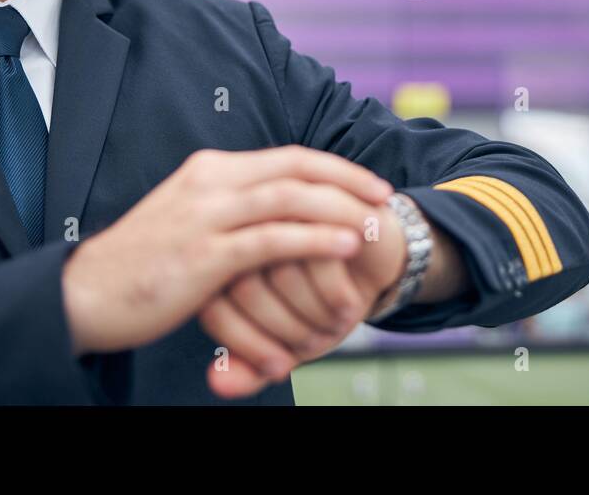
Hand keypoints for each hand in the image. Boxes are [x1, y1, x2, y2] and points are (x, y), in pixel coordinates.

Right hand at [61, 146, 393, 354]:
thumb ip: (227, 209)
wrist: (84, 294)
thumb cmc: (141, 266)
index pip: (286, 157)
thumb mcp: (187, 221)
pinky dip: (313, 239)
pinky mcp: (203, 256)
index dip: (333, 168)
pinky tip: (343, 247)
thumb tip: (269, 210)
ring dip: (339, 208)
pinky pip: (271, 240)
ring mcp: (205, 216)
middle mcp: (210, 183)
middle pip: (296, 167)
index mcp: (210, 171)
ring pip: (289, 198)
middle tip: (383, 197)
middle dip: (347, 180)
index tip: (368, 183)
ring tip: (374, 223)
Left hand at [200, 198, 409, 397]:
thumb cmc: (321, 298)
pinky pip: (319, 259)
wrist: (374, 258)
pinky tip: (350, 305)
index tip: (281, 367)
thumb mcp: (287, 340)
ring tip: (337, 323)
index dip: (248, 348)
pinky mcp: (322, 202)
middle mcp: (246, 230)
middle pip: (246, 290)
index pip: (214, 311)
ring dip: (315, 315)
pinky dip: (336, 296)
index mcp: (224, 261)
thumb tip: (220, 385)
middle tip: (316, 344)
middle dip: (287, 332)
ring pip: (282, 273)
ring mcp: (283, 210)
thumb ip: (249, 365)